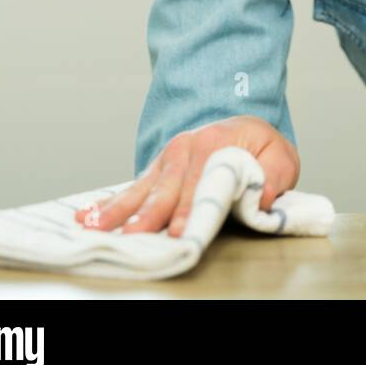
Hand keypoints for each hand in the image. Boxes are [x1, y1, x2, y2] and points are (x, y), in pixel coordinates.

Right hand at [73, 116, 299, 237]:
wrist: (244, 127)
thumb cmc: (262, 147)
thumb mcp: (281, 156)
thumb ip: (275, 176)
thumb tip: (261, 198)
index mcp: (216, 142)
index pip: (201, 182)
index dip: (190, 208)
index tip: (178, 231)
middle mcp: (185, 148)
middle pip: (165, 188)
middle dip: (149, 214)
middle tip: (132, 237)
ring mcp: (166, 159)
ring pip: (141, 189)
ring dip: (118, 210)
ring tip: (95, 228)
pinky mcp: (155, 170)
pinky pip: (131, 188)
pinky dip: (108, 203)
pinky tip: (84, 217)